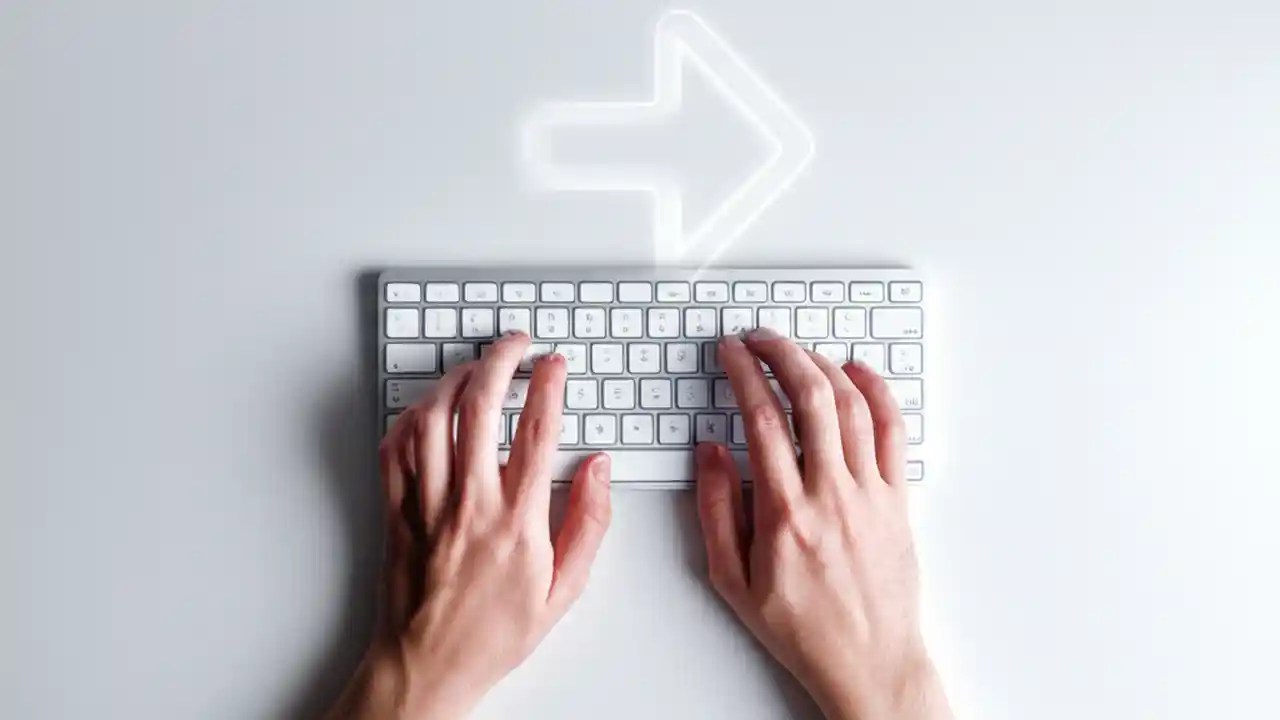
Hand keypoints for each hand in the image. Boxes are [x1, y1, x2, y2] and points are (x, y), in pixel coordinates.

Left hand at [326, 332, 611, 719]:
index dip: (550, 385)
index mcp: (518, 521)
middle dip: (501, 360)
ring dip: (456, 379)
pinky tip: (428, 408)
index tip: (555, 364)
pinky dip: (410, 417)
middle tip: (515, 345)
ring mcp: (427, 504)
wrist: (427, 667)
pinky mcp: (396, 512)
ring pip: (434, 418)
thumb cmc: (493, 635)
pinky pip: (395, 449)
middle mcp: (471, 504)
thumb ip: (589, 524)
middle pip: (482, 407)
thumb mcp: (564, 590)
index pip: (539, 431)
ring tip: (475, 367)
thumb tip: (601, 471)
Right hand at [695, 329, 950, 719]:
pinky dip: (877, 392)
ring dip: (822, 365)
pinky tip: (858, 373)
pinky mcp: (897, 500)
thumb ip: (716, 510)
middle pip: (809, 398)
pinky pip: (892, 431)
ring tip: (798, 351)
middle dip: (781, 354)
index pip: (760, 420)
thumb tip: (710, 452)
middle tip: (760, 338)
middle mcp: (830, 495)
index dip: (743, 374)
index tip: (731, 353)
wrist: (868, 661)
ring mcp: (870, 495)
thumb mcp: (732, 579)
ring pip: (850, 406)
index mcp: (784, 513)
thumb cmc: (801, 627)